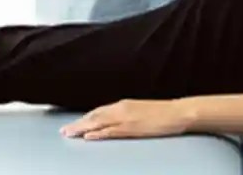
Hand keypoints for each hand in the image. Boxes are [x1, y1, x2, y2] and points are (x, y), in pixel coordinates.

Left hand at [60, 99, 193, 140]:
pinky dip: (98, 134)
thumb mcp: (141, 111)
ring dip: (82, 129)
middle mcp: (122, 109)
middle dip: (78, 124)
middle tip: (64, 131)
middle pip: (94, 117)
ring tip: (69, 134)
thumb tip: (115, 121)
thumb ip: (126, 114)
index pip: (98, 112)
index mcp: (124, 105)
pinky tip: (88, 137)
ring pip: (98, 123)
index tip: (73, 124)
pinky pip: (111, 131)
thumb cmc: (163, 113)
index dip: (84, 118)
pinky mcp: (132, 128)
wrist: (178, 112)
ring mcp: (126, 119)